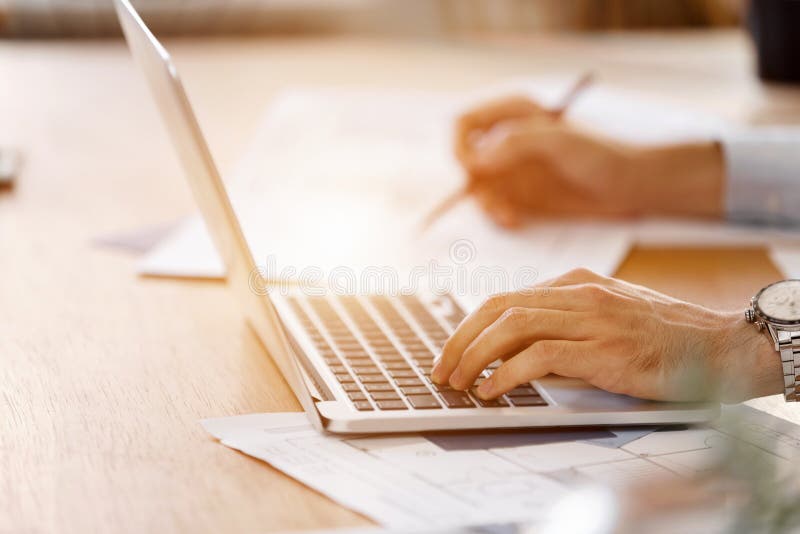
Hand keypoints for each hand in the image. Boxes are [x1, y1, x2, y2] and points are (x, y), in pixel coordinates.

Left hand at [431, 268, 782, 402]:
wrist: (718, 346)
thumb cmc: (661, 336)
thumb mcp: (604, 316)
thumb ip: (561, 323)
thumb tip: (508, 350)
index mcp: (574, 283)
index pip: (503, 299)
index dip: (468, 327)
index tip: (450, 352)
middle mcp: (578, 293)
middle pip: (498, 309)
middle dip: (460, 341)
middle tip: (442, 370)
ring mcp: (592, 318)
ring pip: (511, 327)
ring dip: (475, 357)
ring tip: (460, 383)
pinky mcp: (604, 350)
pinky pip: (540, 356)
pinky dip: (507, 374)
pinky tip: (493, 390)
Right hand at [454, 96, 724, 227]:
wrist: (630, 186)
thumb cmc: (602, 154)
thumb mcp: (559, 141)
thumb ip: (516, 144)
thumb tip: (477, 161)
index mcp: (513, 114)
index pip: (466, 124)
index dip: (460, 146)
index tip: (471, 169)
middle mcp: (507, 140)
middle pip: (466, 159)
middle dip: (474, 183)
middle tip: (491, 202)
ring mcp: (512, 170)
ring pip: (477, 187)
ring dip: (486, 204)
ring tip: (508, 217)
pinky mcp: (520, 196)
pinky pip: (494, 207)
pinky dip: (498, 216)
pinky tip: (516, 221)